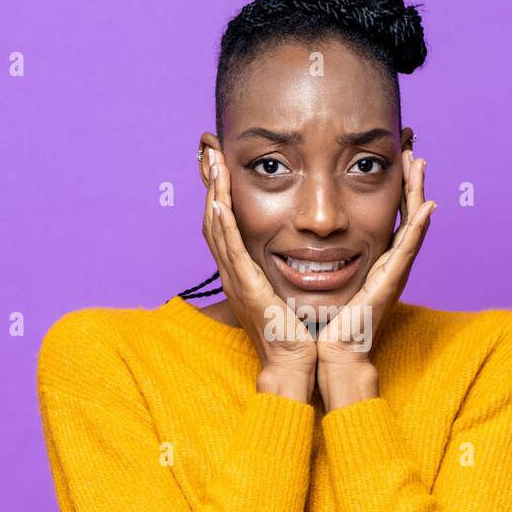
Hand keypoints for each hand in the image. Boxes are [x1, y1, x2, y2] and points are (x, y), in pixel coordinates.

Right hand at [201, 146, 316, 401]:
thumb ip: (289, 267)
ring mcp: (236, 279)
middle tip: (209, 148)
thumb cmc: (298, 331)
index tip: (221, 160)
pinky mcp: (246, 288)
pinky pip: (230, 250)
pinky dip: (223, 224)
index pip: (225, 221)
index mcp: (243, 270)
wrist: (294, 363)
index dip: (220, 189)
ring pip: (217, 227)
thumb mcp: (290, 289)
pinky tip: (219, 201)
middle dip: (211, 181)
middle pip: (213, 217)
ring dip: (214, 191)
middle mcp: (233, 272)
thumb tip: (302, 247)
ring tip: (212, 161)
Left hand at [315, 148, 435, 407]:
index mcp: (373, 259)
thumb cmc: (322, 321)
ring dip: (417, 192)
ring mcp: (394, 271)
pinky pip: (408, 249)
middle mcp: (388, 262)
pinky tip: (427, 206)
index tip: (394, 155)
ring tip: (421, 162)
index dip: (394, 185)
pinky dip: (418, 227)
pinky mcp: (392, 282)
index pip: (387, 213)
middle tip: (414, 147)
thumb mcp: (317, 278)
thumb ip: (316, 256)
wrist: (330, 353)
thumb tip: (299, 235)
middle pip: (405, 212)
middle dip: (410, 179)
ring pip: (412, 223)